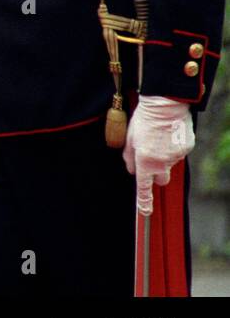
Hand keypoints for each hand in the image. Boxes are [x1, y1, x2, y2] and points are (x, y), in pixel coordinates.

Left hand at [124, 96, 194, 215]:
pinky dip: (173, 147)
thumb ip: (129, 158)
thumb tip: (132, 171)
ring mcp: (176, 156)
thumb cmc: (143, 120)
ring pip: (170, 164)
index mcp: (145, 161)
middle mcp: (162, 162)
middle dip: (156, 174)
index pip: (144, 187)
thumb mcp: (129, 139)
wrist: (165, 104)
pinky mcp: (187, 149)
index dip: (144, 202)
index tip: (145, 212)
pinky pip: (178, 153)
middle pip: (161, 180)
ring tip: (159, 137)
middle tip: (151, 157)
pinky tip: (169, 134)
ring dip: (164, 156)